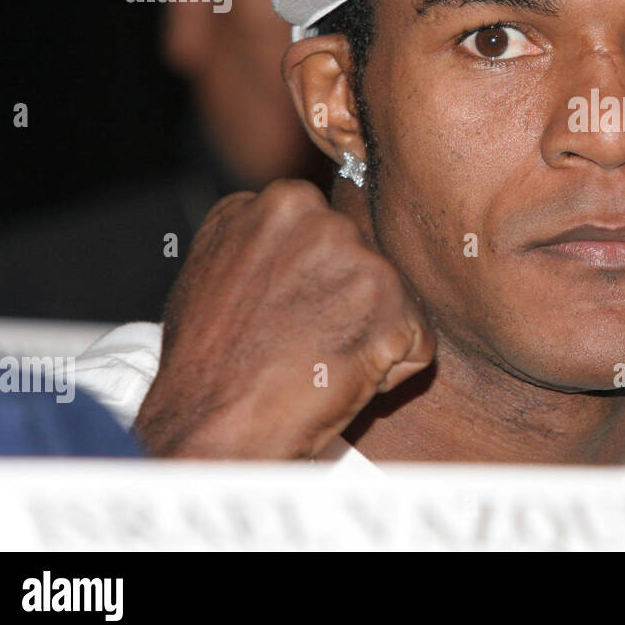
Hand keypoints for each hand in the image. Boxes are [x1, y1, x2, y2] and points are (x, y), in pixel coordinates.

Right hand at [133, 179, 434, 458]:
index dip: (316, 279)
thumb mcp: (219, 259)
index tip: (290, 308)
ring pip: (394, 301)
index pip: (331, 232)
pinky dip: (392, 370)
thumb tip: (302, 225)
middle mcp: (328, 221)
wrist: (210, 422)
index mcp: (287, 201)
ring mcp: (364, 263)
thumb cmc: (207, 354)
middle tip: (303, 340)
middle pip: (365, 262)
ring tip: (317, 361)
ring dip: (370, 335)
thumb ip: (267, 231)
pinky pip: (418, 342)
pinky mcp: (394, 310)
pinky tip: (344, 380)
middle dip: (346, 302)